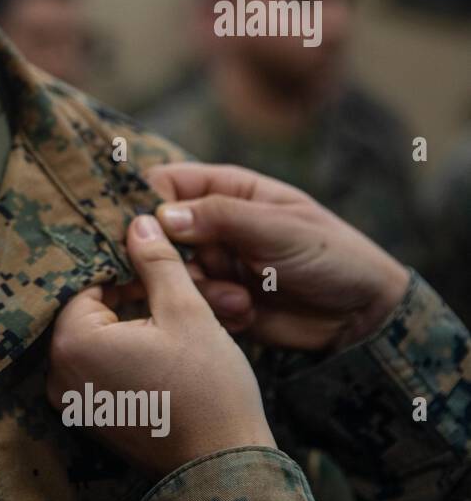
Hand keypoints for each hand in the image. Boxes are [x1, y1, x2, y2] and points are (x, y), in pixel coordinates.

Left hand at [49, 215, 275, 477]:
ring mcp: (71, 402)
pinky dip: (125, 357)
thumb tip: (137, 222)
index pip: (86, 285)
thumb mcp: (186, 311)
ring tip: (173, 322)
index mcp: (72, 343)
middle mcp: (58, 375)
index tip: (154, 269)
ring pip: (96, 342)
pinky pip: (100, 373)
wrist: (222, 467)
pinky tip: (163, 354)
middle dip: (126, 299)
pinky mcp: (89, 420)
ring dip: (129, 326)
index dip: (123, 272)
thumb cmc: (207, 389)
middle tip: (170, 294)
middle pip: (87, 314)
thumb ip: (156, 263)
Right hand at [145, 163, 410, 352]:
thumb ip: (221, 218)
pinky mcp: (216, 301)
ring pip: (171, 273)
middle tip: (186, 271)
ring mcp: (213, 264)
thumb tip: (160, 216)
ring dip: (200, 288)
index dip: (145, 202)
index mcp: (226, 191)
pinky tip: (247, 311)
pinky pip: (191, 305)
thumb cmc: (331, 255)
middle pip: (157, 233)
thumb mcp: (279, 228)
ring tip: (239, 297)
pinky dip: (215, 311)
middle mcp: (211, 226)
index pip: (166, 184)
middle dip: (165, 256)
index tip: (137, 227)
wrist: (363, 316)